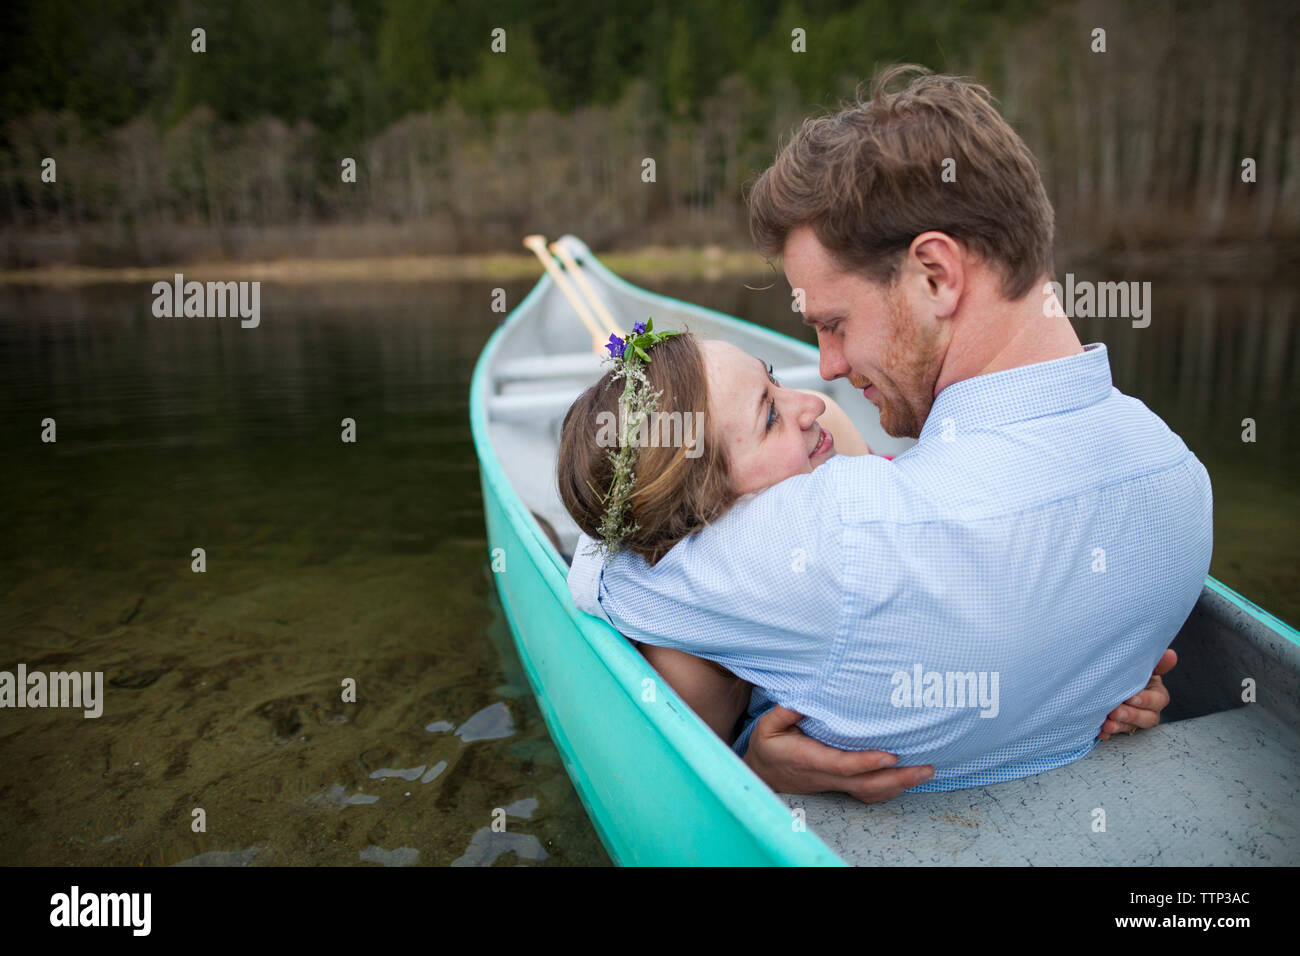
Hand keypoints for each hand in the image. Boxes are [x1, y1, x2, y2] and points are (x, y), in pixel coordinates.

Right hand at [742, 705, 932, 802]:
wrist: (764, 773)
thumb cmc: (769, 746)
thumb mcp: (768, 725)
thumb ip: (786, 711)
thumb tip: (806, 695)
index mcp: (809, 759)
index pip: (842, 765)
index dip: (867, 763)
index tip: (891, 756)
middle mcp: (826, 776)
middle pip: (866, 784)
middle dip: (897, 778)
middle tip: (926, 768)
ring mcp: (834, 784)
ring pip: (870, 792)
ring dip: (900, 785)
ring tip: (925, 772)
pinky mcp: (840, 786)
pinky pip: (868, 794)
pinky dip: (890, 790)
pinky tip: (907, 780)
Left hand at [1098, 648, 1176, 739]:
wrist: (1113, 680)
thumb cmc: (1132, 671)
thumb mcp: (1144, 666)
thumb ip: (1157, 663)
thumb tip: (1171, 655)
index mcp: (1156, 694)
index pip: (1158, 700)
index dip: (1146, 700)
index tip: (1131, 698)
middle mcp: (1148, 710)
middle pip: (1147, 718)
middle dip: (1131, 715)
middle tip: (1115, 711)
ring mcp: (1134, 720)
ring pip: (1131, 727)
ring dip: (1119, 726)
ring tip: (1106, 723)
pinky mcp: (1119, 727)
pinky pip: (1115, 734)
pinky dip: (1107, 733)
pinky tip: (1100, 731)